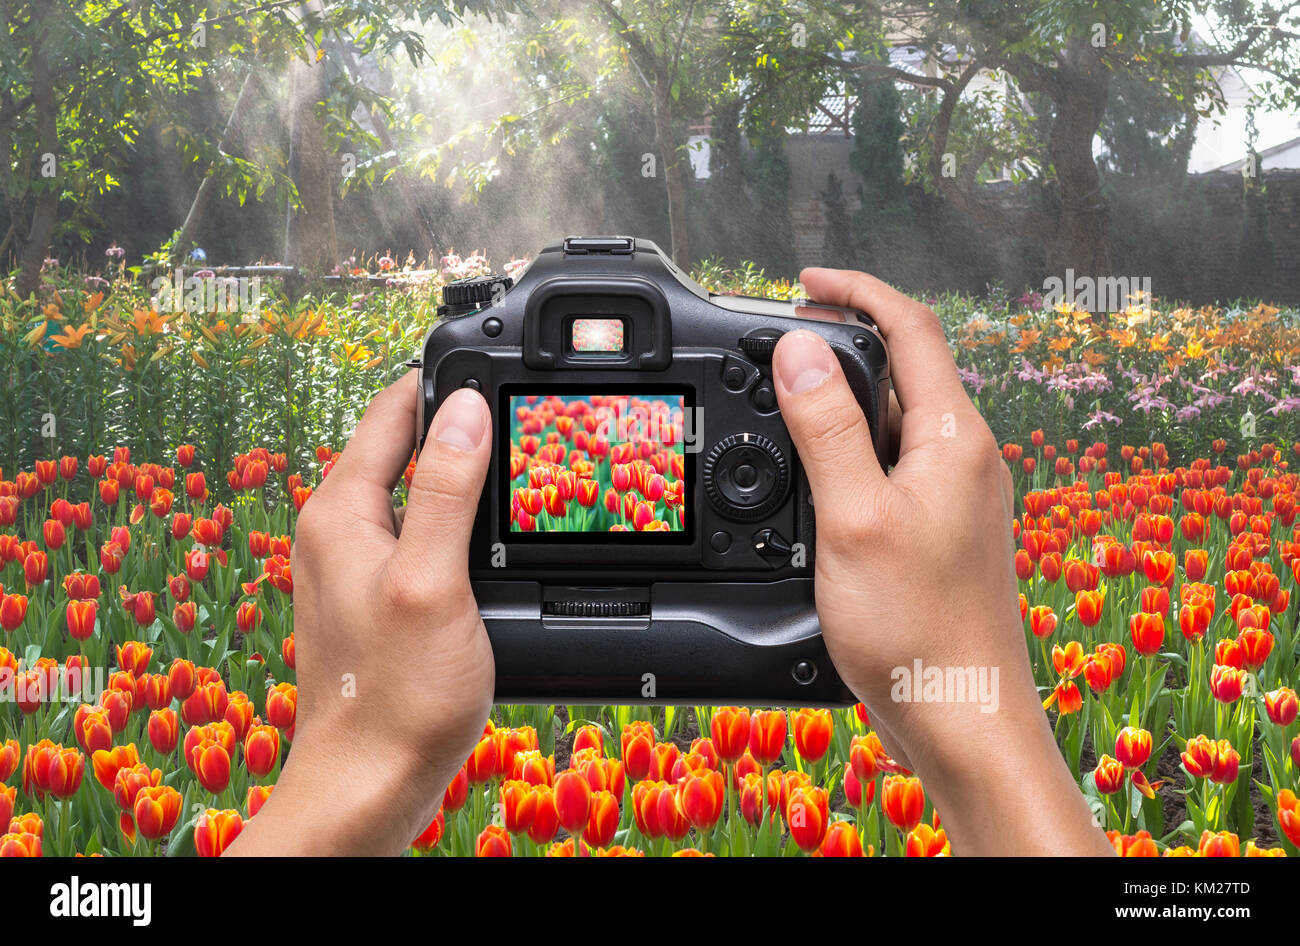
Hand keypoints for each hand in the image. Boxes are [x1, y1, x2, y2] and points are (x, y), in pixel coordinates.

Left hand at [227, 373, 494, 854]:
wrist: (370, 784)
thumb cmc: (395, 697)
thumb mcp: (432, 579)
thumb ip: (447, 489)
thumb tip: (464, 407)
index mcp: (339, 512)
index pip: (391, 410)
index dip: (443, 379)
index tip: (494, 360)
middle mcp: (338, 531)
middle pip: (402, 446)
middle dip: (458, 422)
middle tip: (518, 410)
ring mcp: (355, 566)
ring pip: (414, 491)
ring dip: (460, 474)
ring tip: (515, 463)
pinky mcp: (377, 598)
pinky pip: (419, 535)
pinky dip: (456, 522)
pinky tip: (492, 538)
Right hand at [772, 269, 1111, 855]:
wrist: (964, 717)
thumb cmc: (919, 631)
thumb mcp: (852, 518)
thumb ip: (825, 428)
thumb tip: (799, 348)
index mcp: (956, 439)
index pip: (910, 328)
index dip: (856, 292)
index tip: (804, 281)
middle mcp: (968, 456)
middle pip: (908, 366)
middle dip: (846, 338)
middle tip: (783, 337)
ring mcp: (961, 494)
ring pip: (901, 417)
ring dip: (848, 395)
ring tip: (789, 398)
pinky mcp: (945, 529)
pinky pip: (899, 461)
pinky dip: (856, 446)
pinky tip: (818, 474)